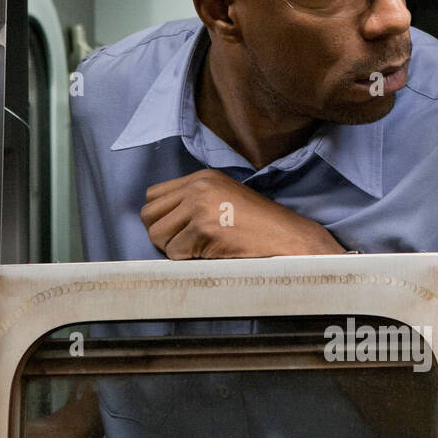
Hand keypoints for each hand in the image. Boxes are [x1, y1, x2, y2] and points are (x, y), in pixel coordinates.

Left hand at [141, 170, 345, 258]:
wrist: (288, 238)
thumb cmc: (260, 226)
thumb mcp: (226, 198)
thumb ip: (195, 201)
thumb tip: (162, 220)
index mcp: (202, 178)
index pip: (154, 195)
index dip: (161, 217)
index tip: (178, 230)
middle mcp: (198, 188)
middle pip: (149, 214)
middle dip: (161, 234)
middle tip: (184, 244)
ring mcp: (200, 207)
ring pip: (158, 235)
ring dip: (173, 249)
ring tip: (198, 250)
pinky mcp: (204, 229)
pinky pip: (175, 252)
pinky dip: (187, 260)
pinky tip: (209, 255)